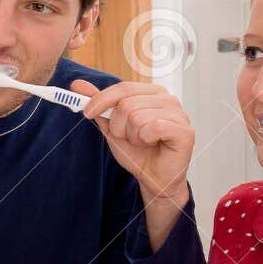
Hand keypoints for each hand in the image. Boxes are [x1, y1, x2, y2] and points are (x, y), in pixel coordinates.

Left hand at [71, 79, 192, 206]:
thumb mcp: (112, 127)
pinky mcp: (184, 130)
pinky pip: (153, 128)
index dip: (101, 100)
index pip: (122, 88)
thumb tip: (77, 85)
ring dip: (133, 137)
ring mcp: (178, 113)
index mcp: (152, 93)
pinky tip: (153, 145)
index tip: (87, 112)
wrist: (153, 178)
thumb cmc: (138, 152)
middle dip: (120, 127)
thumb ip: (99, 106)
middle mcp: (167, 98)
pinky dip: (146, 140)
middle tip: (131, 138)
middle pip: (127, 104)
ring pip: (137, 117)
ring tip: (144, 143)